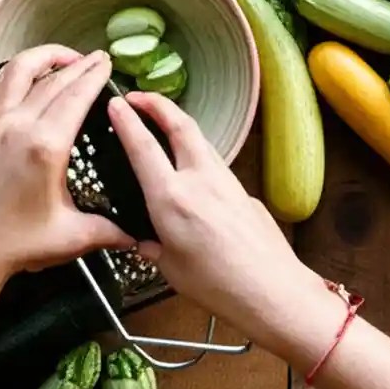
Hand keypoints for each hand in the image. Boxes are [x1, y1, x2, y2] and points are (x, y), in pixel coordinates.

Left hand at [0, 46, 135, 291]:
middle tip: (97, 57)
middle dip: (78, 64)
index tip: (107, 63)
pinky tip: (26, 74)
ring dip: (44, 57)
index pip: (76, 96)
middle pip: (53, 80)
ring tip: (65, 57)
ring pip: (19, 71)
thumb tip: (136, 235)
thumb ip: (107, 230)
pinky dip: (15, 71)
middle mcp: (17, 125)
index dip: (94, 76)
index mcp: (45, 146)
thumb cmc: (15, 245)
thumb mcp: (70, 237)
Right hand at [108, 92, 321, 344]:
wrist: (273, 291)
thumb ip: (154, 247)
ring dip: (180, 126)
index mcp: (171, 199)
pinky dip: (199, 156)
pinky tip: (193, 172)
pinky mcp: (245, 193)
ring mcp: (227, 183)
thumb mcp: (171, 269)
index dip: (127, 120)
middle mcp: (200, 180)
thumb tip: (146, 241)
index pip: (143, 147)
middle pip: (180, 124)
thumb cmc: (218, 287)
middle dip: (158, 103)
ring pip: (201, 141)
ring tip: (164, 125)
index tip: (116, 103)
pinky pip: (216, 166)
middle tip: (140, 96)